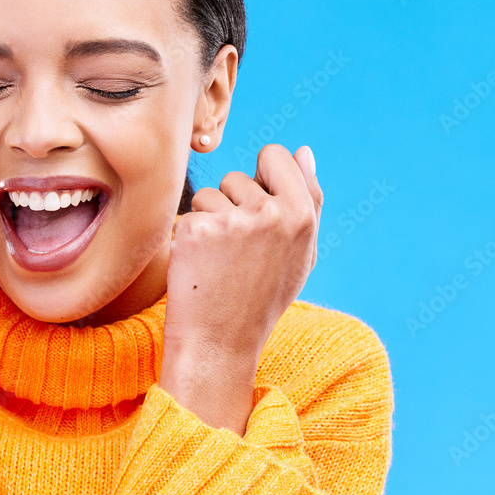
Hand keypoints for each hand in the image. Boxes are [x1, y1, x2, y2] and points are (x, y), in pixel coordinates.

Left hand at [159, 144, 321, 435]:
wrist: (220, 344)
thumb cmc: (260, 299)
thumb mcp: (300, 254)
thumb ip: (307, 199)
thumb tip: (304, 150)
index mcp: (302, 214)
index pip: (275, 155)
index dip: (260, 178)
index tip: (256, 213)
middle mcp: (271, 213)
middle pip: (237, 176)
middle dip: (233, 206)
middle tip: (237, 253)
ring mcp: (233, 220)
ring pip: (209, 194)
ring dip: (208, 220)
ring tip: (219, 261)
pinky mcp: (196, 229)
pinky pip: (186, 214)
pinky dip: (187, 238)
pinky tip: (198, 267)